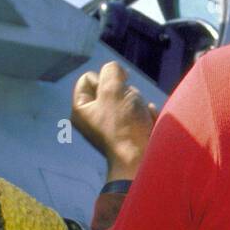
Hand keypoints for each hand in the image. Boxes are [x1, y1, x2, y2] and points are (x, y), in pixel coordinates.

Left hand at [72, 62, 157, 178]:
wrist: (141, 159)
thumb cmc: (124, 125)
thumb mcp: (114, 89)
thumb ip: (111, 70)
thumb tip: (116, 70)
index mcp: (81, 110)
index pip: (88, 78)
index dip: (105, 79)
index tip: (115, 91)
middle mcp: (93, 119)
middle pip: (110, 89)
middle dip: (124, 93)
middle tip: (128, 108)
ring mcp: (111, 128)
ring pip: (127, 100)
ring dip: (137, 104)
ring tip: (139, 117)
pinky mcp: (128, 134)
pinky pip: (138, 115)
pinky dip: (145, 116)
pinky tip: (148, 123)